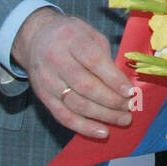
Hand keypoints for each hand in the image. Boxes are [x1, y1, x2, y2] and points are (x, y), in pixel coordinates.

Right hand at [12, 8, 135, 136]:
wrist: (36, 38)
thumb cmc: (72, 36)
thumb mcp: (91, 34)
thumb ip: (106, 55)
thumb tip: (123, 84)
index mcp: (72, 40)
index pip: (95, 62)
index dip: (114, 79)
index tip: (130, 92)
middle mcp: (57, 60)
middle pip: (86, 86)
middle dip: (111, 101)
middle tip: (129, 109)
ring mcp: (47, 80)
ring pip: (76, 104)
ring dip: (103, 116)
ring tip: (122, 119)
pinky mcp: (43, 96)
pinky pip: (63, 116)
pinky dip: (84, 127)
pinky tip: (102, 131)